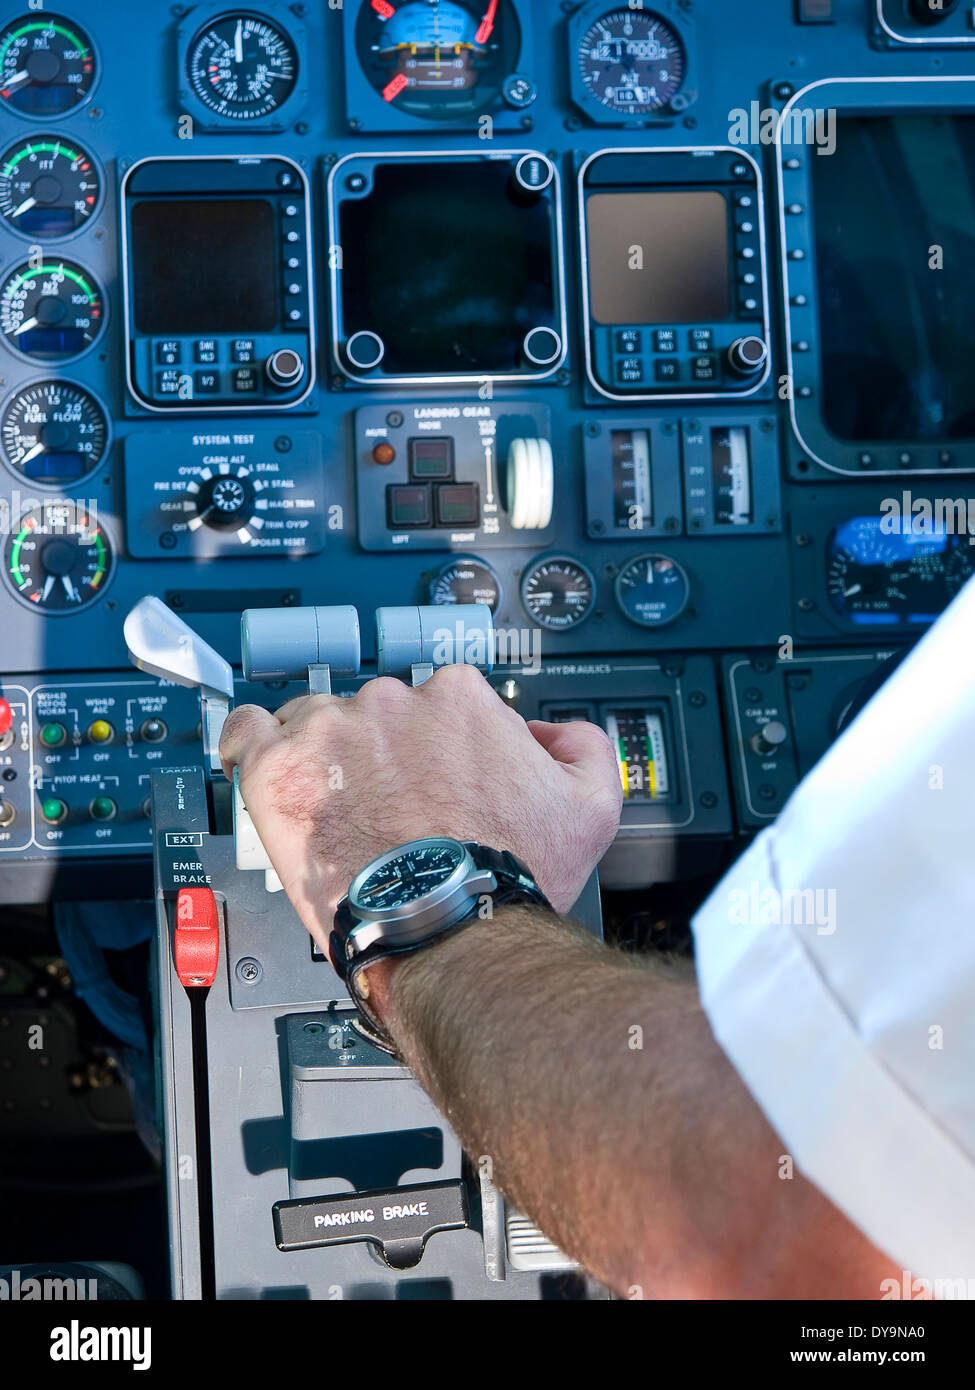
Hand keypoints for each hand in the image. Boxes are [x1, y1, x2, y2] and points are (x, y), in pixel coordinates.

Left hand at [218, 665, 622, 955]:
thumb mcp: (590, 807)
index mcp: (460, 699)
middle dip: (381, 753)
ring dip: (324, 757)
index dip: (437, 745)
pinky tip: (270, 771)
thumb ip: (583, 746)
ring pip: (317, 722)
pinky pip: (248, 730)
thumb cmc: (504, 878)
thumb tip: (551, 733)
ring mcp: (331, 730)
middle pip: (377, 712)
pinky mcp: (279, 767)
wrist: (445, 930)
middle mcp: (394, 703)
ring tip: (338, 812)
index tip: (432, 779)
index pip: (438, 701)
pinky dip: (254, 745)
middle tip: (388, 808)